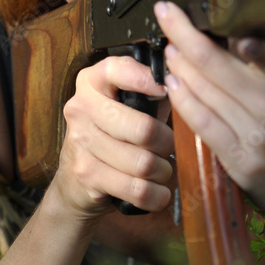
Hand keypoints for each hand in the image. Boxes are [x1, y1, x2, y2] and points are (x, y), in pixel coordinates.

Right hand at [53, 55, 174, 222]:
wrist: (74, 182)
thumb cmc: (114, 137)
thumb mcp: (129, 108)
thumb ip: (154, 95)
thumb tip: (190, 86)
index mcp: (92, 82)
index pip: (118, 69)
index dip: (146, 79)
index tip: (168, 89)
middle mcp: (81, 107)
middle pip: (143, 128)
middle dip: (167, 144)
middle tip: (171, 148)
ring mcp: (80, 141)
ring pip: (143, 163)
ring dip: (163, 172)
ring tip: (164, 170)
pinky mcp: (85, 174)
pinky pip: (136, 188)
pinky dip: (156, 195)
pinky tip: (158, 192)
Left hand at [154, 0, 264, 242]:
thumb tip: (236, 34)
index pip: (263, 49)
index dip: (229, 29)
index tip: (200, 10)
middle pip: (215, 63)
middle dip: (183, 34)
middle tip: (168, 15)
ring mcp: (255, 135)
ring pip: (203, 90)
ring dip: (179, 65)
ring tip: (169, 48)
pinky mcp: (240, 160)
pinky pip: (202, 123)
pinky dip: (183, 100)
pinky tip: (172, 84)